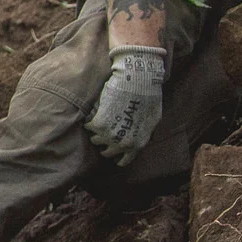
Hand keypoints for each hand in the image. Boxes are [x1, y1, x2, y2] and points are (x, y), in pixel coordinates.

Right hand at [84, 45, 166, 164]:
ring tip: (97, 125)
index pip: (125, 160)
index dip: (119, 158)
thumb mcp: (153, 119)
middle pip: (108, 152)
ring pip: (95, 141)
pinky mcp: (98, 124)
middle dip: (106, 145)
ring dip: (96, 133)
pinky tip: (92, 114)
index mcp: (138, 144)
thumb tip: (139, 135)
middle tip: (104, 137)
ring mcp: (109, 135)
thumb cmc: (149, 97)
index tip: (114, 155)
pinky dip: (89, 121)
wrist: (138, 82)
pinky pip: (88, 127)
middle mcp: (123, 143)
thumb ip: (144, 132)